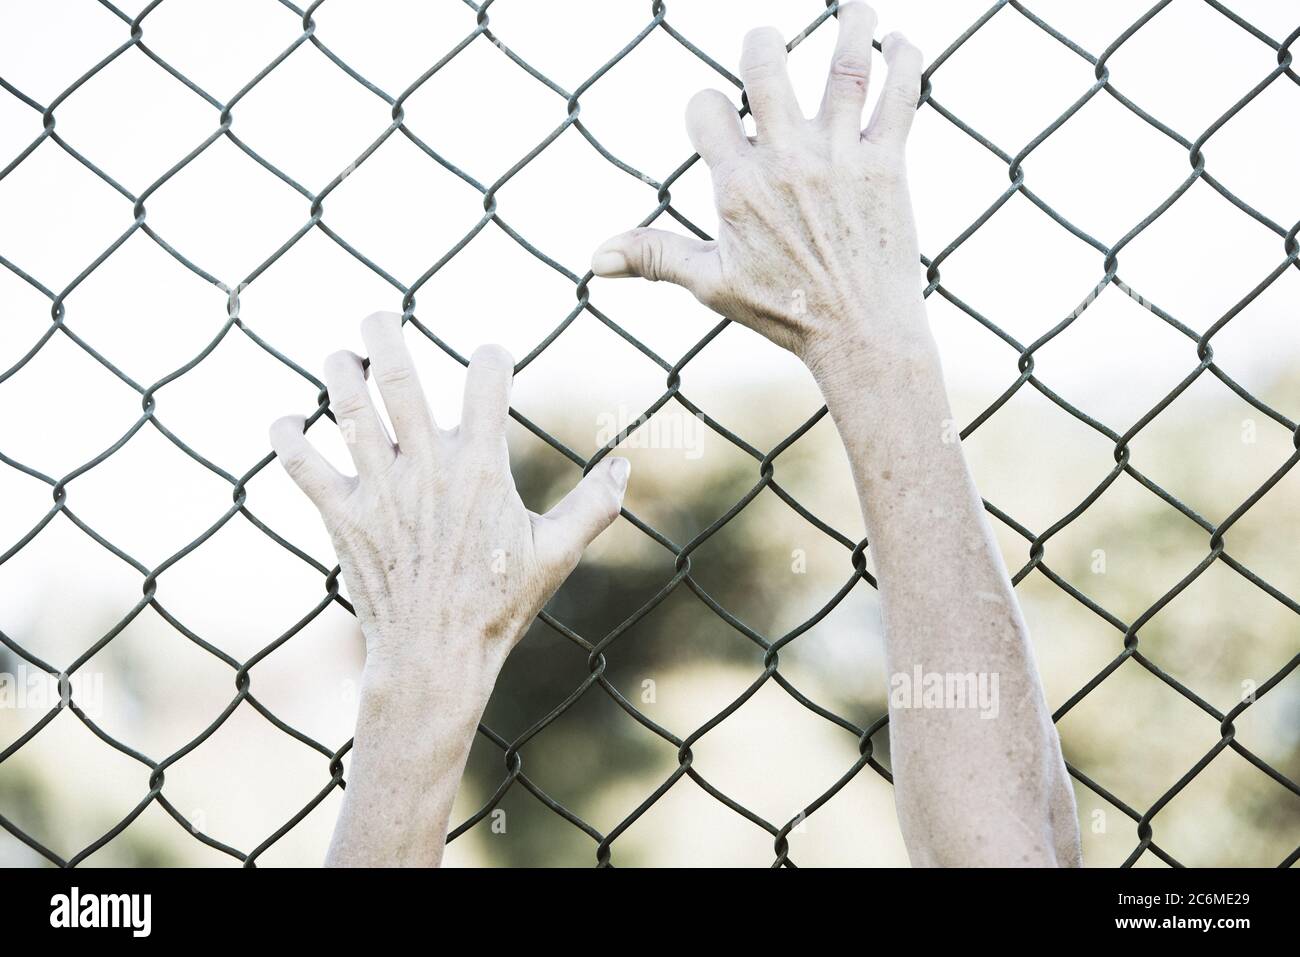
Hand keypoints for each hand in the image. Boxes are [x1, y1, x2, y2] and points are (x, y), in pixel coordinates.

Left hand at [268, 312, 628, 683]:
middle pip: (399, 377)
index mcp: (480, 467)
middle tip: (379, 317)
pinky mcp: (343, 517)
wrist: (435, 656)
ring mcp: (379, 489)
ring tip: (342, 356)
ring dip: (340, 372)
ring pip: (348, 408)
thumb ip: (594, 506)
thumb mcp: (556, 555)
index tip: (491, 360)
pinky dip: (290, 438)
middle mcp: (426, 466)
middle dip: (386, 336)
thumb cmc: (499, 605)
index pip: (486, 381)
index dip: (491, 358)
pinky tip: (288, 422)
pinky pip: (304, 466)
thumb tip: (624, 466)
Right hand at [590, 2, 924, 374]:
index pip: (704, 111)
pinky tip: (902, 43)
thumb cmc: (783, 311)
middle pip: (765, 67)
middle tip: (766, 44)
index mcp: (738, 185)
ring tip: (854, 10)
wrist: (860, 334)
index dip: (702, 108)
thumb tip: (595, 259)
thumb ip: (655, 256)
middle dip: (761, 43)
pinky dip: (905, 61)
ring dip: (851, 27)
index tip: (715, 122)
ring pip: (845, 66)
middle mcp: (786, 160)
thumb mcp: (711, 283)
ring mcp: (839, 156)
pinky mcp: (887, 163)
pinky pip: (900, 97)